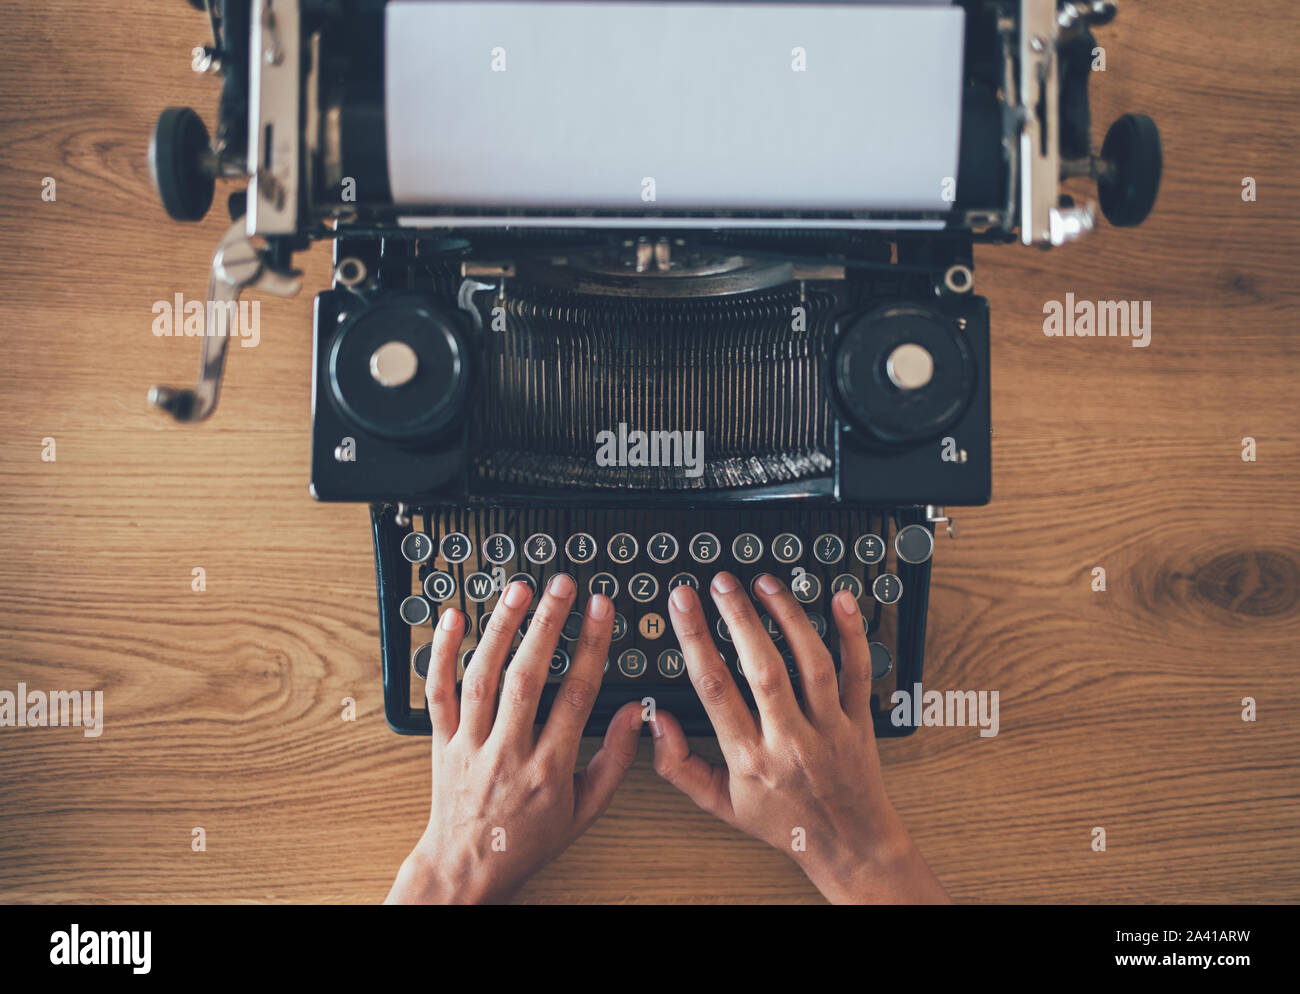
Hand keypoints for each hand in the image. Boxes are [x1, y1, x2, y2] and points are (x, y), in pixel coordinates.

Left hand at [386, 574, 643, 903]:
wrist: (466, 868)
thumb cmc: (527, 840)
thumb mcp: (585, 810)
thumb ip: (615, 759)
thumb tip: (637, 715)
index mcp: (548, 769)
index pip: (576, 695)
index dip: (591, 646)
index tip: (600, 609)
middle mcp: (507, 752)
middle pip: (527, 678)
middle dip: (547, 625)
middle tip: (561, 586)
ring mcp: (469, 745)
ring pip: (482, 677)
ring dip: (500, 627)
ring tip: (518, 589)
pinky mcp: (440, 743)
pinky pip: (437, 693)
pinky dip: (440, 652)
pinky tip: (452, 618)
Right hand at [651, 572, 948, 903]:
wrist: (849, 844)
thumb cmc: (784, 821)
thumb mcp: (720, 804)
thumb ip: (678, 765)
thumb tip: (654, 721)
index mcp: (749, 757)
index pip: (714, 687)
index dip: (694, 637)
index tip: (682, 602)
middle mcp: (789, 740)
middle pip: (762, 668)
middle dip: (738, 618)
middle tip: (721, 582)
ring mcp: (828, 728)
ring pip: (811, 663)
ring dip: (788, 616)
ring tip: (765, 583)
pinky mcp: (859, 720)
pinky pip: (857, 671)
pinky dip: (852, 632)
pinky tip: (839, 599)